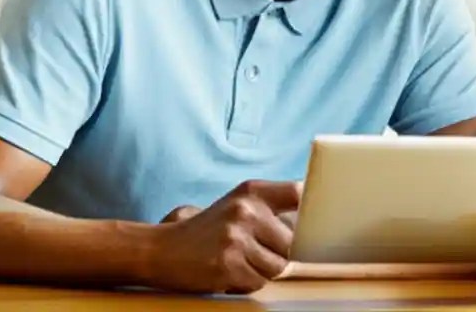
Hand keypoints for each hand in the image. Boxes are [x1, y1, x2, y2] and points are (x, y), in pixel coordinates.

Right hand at [146, 180, 301, 293]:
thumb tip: (313, 225)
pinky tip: (228, 272)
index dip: (311, 211)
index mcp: (252, 191)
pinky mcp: (228, 265)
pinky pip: (257, 283)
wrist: (161, 250)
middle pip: (292, 243)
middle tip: (254, 252)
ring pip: (277, 267)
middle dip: (278, 255)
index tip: (315, 222)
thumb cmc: (207, 230)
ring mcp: (237, 237)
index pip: (299, 193)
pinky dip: (246, 284)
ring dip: (262, 271)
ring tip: (239, 262)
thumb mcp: (238, 206)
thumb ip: (272, 209)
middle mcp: (246, 210)